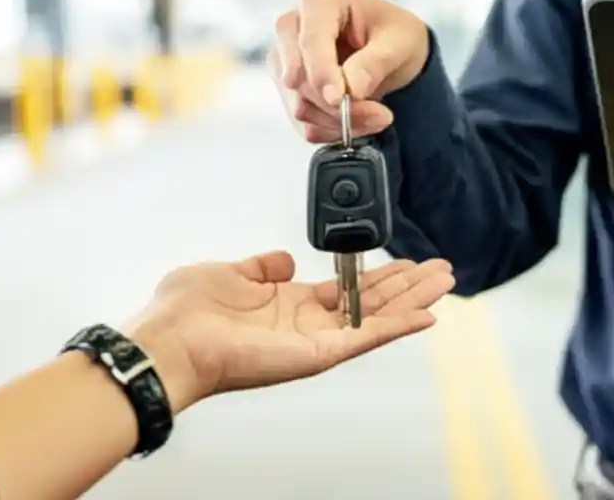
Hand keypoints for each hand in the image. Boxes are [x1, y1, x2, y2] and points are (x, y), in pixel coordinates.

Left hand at [124, 252, 454, 413]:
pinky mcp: (317, 354)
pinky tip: (426, 316)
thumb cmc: (184, 312)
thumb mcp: (229, 271)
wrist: (168, 340)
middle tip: (440, 269)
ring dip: (413, 301)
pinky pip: (366, 338)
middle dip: (408, 285)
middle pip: (371, 301)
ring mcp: (315, 341)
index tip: (405, 262)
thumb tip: (285, 260)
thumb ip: (262, 266)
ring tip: (445, 282)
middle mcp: (306, 324)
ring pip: (377, 318)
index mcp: (287, 304)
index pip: (346, 288)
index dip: (378, 274)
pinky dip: (398, 327)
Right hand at [269, 0, 429, 143]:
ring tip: (376, 116)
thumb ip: (376, 62)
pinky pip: (302, 122)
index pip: (309, 40)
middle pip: (299, 77)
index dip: (323, 73)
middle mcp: (293, 28)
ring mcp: (286, 60)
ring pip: (299, 105)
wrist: (391, 52)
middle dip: (337, 105)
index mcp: (320, 2)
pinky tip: (357, 120)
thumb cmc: (394, 35)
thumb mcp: (400, 42)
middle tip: (380, 114)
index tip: (341, 99)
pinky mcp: (288, 90)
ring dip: (339, 121)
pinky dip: (332, 129)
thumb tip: (352, 88)